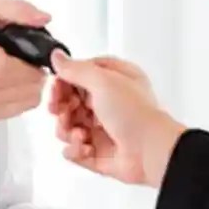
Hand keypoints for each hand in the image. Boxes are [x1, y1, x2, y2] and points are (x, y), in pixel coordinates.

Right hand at [0, 0, 49, 120]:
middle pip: (20, 83)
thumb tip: (43, 18)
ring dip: (37, 81)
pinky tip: (20, 81)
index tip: (36, 52)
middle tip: (35, 58)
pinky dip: (30, 93)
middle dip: (36, 70)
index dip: (28, 62)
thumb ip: (14, 8)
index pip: (3, 66)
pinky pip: (25, 106)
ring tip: (27, 68)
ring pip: (29, 97)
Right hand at [48, 51, 186, 186]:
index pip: (77, 76)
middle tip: (64, 112)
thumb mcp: (103, 81)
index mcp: (112, 80)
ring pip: (66, 127)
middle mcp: (106, 103)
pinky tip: (86, 147)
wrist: (151, 152)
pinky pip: (73, 150)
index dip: (62, 83)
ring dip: (67, 130)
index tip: (57, 89)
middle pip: (67, 102)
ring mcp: (101, 128)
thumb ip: (76, 69)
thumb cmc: (136, 114)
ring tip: (80, 133)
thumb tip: (57, 57)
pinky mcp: (97, 151)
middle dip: (61, 109)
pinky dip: (74, 150)